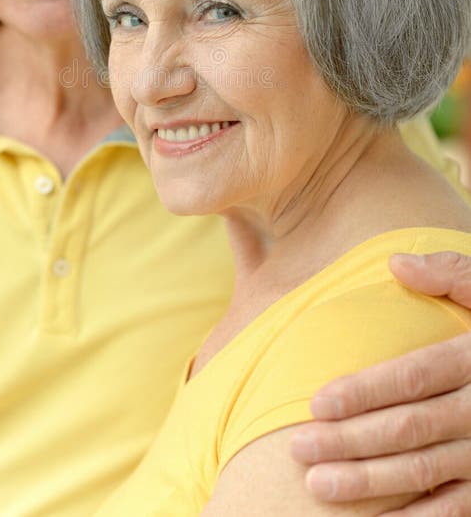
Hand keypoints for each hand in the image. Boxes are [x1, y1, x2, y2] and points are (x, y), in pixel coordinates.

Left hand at [290, 251, 470, 514]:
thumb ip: (450, 274)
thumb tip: (396, 262)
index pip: (412, 377)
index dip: (364, 391)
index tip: (317, 403)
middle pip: (408, 428)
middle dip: (350, 440)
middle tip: (299, 447)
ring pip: (424, 470)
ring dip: (369, 482)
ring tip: (319, 484)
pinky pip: (456, 507)